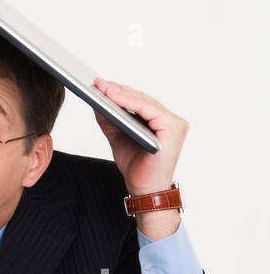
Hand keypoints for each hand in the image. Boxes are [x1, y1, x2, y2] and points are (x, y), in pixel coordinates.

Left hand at [93, 78, 187, 237]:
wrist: (145, 190)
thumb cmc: (137, 167)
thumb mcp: (118, 137)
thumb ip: (110, 119)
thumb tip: (97, 100)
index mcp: (162, 122)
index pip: (140, 102)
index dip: (120, 91)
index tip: (100, 84)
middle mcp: (172, 121)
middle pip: (142, 100)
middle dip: (118, 90)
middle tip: (98, 83)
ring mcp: (175, 124)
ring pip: (145, 102)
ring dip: (122, 94)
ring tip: (103, 88)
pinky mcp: (173, 129)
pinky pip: (149, 110)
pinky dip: (130, 102)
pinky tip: (113, 98)